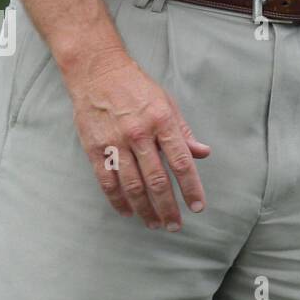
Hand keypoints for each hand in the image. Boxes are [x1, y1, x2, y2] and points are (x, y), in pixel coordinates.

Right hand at [65, 46, 210, 229]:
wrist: (99, 73)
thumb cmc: (138, 88)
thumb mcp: (168, 103)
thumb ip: (184, 131)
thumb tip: (204, 153)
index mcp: (163, 121)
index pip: (182, 162)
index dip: (191, 188)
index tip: (197, 207)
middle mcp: (140, 134)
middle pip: (157, 180)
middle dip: (168, 207)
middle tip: (175, 225)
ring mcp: (116, 143)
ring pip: (132, 186)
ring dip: (145, 209)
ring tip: (154, 224)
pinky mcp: (95, 149)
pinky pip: (107, 182)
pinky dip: (118, 200)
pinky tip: (128, 212)